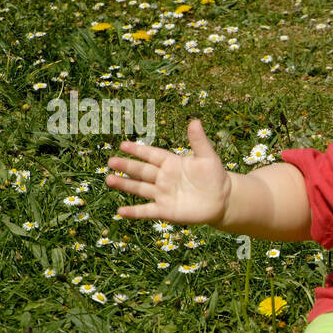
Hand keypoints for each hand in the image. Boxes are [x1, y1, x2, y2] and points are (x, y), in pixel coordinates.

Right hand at [105, 119, 230, 224]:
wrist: (222, 200)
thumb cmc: (214, 176)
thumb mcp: (208, 157)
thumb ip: (199, 141)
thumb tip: (194, 121)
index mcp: (171, 163)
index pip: (152, 154)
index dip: (139, 150)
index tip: (123, 144)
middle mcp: (163, 178)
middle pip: (142, 171)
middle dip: (127, 166)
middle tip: (111, 161)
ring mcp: (163, 194)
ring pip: (140, 189)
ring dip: (125, 185)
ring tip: (110, 180)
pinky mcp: (166, 210)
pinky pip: (147, 211)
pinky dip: (134, 212)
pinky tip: (121, 212)